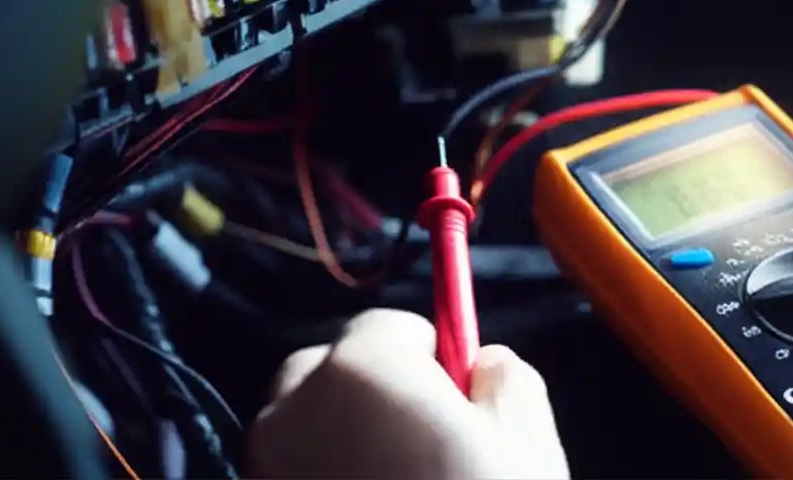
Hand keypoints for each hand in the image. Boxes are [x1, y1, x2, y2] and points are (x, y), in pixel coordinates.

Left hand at [246, 309, 569, 478]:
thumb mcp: (527, 443)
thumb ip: (507, 379)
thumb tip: (486, 365)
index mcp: (362, 369)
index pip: (387, 328)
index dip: (428, 355)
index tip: (456, 392)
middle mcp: (293, 409)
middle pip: (327, 371)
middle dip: (370, 390)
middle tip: (426, 441)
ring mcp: (265, 468)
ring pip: (300, 429)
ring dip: (339, 440)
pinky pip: (289, 477)